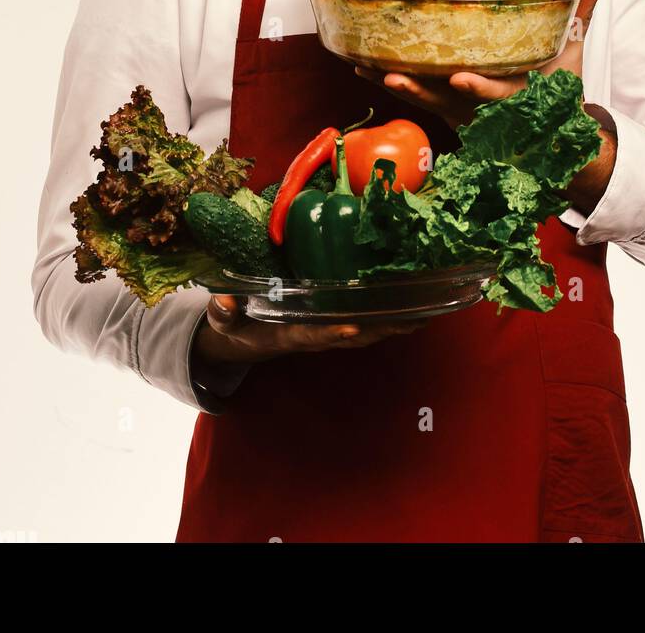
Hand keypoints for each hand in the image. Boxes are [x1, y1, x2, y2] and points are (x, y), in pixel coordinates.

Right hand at [192, 294, 422, 371]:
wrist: (242, 342)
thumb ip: (222, 314)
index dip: (332, 333)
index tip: (352, 327)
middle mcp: (313, 336)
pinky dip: (387, 320)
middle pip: (352, 337)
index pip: (312, 335)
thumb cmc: (236, 328)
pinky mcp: (332, 326)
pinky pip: (365, 326)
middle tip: (411, 319)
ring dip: (392, 326)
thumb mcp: (224, 324)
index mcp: (288, 334)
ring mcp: (325, 333)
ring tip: (423, 315)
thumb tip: (222, 303)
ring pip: (364, 333)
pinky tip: (410, 311)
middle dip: (380, 330)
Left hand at [354, 0, 599, 131]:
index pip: (498, 96)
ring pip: (424, 99)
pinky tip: (362, 67)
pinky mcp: (444, 107)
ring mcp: (460, 111)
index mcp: (516, 98)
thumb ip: (578, 23)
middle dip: (419, 91)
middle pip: (446, 101)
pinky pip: (414, 96)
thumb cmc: (556, 89)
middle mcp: (482, 109)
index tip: (460, 79)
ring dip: (395, 85)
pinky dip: (388, 82)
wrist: (546, 133)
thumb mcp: (571, 58)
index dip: (480, 89)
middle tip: (394, 78)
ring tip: (367, 70)